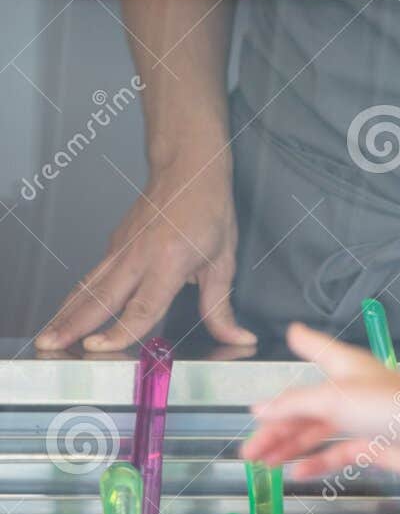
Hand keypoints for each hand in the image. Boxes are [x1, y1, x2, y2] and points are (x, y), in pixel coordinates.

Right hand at [36, 147, 250, 352]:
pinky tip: (63, 316)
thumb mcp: (224, 260)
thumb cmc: (208, 209)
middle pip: (102, 298)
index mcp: (170, 261)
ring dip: (66, 313)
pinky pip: (91, 276)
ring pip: (89, 286)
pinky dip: (74, 298)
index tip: (98, 347)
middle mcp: (139, 255)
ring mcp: (122, 248)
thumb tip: (239, 338)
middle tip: (50, 346)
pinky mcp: (114, 245)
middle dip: (74, 326)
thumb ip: (222, 307)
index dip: (120, 331)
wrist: (188, 166)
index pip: (142, 306)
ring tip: (46, 338)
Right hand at [243, 324, 399, 483]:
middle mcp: (352, 391)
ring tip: (263, 464)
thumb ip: (294, 404)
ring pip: (317, 433)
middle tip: (249, 449)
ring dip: (289, 448)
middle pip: (307, 406)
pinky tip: (297, 473)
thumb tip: (260, 408)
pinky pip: (336, 454)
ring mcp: (362, 420)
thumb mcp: (334, 399)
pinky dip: (316, 463)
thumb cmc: (393, 405)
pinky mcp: (372, 446)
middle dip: (276, 426)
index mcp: (345, 368)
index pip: (319, 349)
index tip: (292, 332)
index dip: (305, 341)